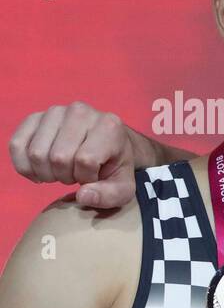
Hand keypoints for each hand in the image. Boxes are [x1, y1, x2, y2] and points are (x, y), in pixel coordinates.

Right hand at [9, 102, 142, 208]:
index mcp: (109, 126)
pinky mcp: (34, 117)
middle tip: (76, 175)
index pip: (85, 160)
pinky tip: (40, 170)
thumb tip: (83, 195)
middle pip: (58, 158)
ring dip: (47, 173)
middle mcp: (81, 112)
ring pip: (37, 153)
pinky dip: (24, 166)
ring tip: (62, 171)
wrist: (106, 145)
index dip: (87, 177)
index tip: (94, 176)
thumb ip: (109, 196)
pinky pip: (16, 145)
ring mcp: (55, 111)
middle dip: (66, 177)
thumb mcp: (123, 188)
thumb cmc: (114, 168)